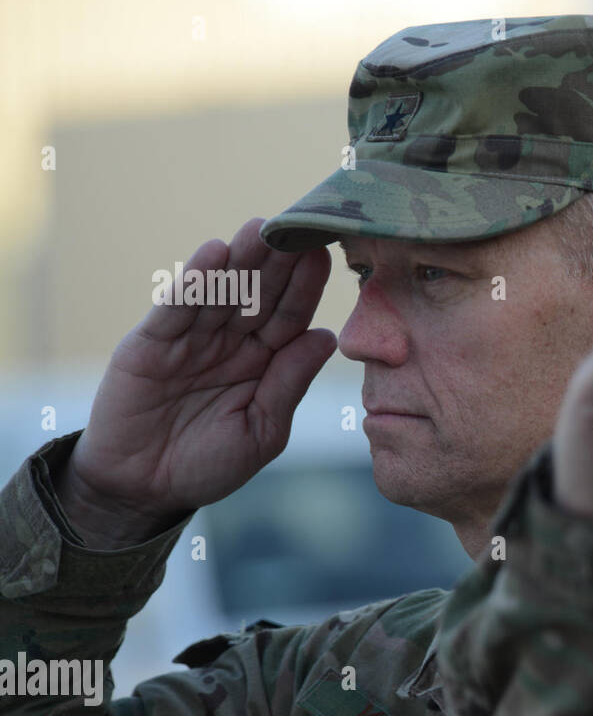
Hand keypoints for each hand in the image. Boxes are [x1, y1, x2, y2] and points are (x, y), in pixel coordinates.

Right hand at [55, 218, 335, 547]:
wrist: (142, 491)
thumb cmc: (208, 464)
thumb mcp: (261, 431)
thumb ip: (288, 385)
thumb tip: (325, 337)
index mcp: (263, 361)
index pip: (289, 316)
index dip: (305, 286)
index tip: (326, 252)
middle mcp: (229, 342)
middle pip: (257, 294)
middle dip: (277, 260)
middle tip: (298, 224)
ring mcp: (189, 340)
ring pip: (220, 293)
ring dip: (239, 260)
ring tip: (259, 229)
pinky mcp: (150, 344)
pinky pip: (176, 309)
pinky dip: (193, 282)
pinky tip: (213, 255)